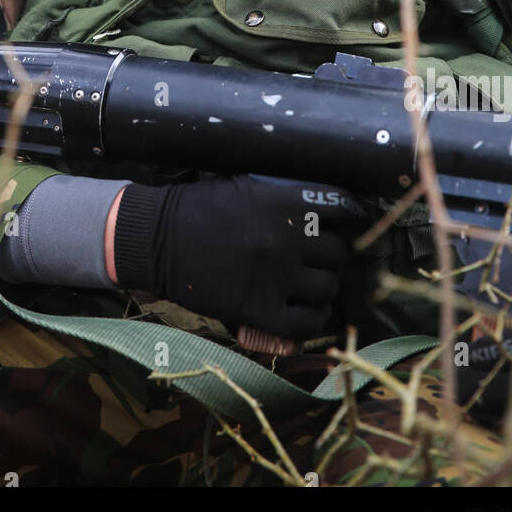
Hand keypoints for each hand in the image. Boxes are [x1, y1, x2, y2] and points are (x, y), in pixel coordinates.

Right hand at [113, 174, 368, 340]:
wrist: (156, 238)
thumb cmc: (198, 207)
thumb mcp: (245, 186)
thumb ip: (283, 197)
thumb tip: (321, 210)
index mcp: (283, 203)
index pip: (342, 207)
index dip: (353, 214)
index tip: (355, 220)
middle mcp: (286, 239)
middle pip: (337, 253)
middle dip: (331, 255)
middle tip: (318, 257)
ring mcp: (274, 277)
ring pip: (328, 288)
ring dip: (325, 287)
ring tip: (313, 286)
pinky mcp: (258, 310)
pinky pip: (306, 324)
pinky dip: (313, 320)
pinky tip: (308, 313)